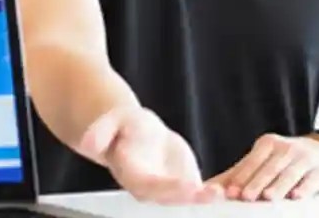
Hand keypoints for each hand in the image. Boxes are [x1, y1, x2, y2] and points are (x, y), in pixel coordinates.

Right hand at [77, 105, 223, 204]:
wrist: (133, 130)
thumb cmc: (123, 124)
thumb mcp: (113, 120)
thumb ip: (102, 130)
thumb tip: (88, 142)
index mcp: (133, 174)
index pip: (151, 186)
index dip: (170, 188)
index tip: (189, 186)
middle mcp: (150, 187)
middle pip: (172, 197)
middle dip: (192, 198)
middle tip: (213, 194)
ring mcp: (168, 188)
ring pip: (187, 197)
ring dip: (206, 199)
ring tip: (224, 194)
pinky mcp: (183, 184)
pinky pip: (198, 191)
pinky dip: (213, 193)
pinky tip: (231, 190)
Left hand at [208, 133, 318, 201]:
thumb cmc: (285, 161)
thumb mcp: (264, 160)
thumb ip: (238, 174)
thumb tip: (207, 188)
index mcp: (268, 144)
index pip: (251, 162)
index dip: (240, 178)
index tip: (229, 193)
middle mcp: (286, 148)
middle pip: (268, 168)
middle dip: (256, 183)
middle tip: (244, 197)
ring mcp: (305, 159)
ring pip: (289, 174)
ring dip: (278, 186)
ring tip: (268, 198)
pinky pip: (312, 180)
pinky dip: (304, 188)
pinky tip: (296, 197)